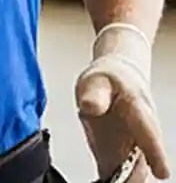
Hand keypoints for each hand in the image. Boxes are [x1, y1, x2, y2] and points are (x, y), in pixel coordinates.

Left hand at [76, 25, 169, 180]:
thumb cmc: (109, 80)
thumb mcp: (96, 81)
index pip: (148, 132)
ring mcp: (133, 144)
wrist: (117, 79)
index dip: (155, 153)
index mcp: (137, 108)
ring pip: (136, 167)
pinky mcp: (120, 154)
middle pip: (145, 157)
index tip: (162, 172)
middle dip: (139, 174)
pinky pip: (120, 171)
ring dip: (130, 178)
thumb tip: (91, 106)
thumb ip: (94, 95)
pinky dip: (116, 179)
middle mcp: (140, 130)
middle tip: (131, 182)